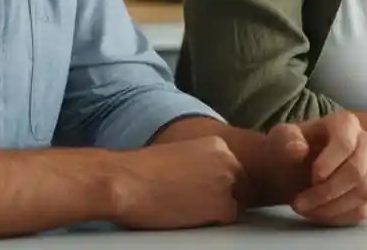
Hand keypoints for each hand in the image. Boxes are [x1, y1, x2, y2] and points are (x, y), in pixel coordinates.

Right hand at [109, 136, 246, 229]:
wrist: (125, 181)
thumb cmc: (141, 171)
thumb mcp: (181, 154)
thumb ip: (203, 163)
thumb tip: (207, 180)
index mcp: (218, 145)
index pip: (234, 170)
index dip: (218, 185)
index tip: (201, 191)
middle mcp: (229, 160)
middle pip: (240, 186)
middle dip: (223, 196)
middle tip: (194, 202)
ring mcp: (229, 182)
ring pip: (236, 203)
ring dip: (217, 209)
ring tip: (186, 208)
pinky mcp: (224, 206)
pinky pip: (227, 219)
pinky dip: (210, 222)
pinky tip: (187, 215)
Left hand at [276, 111, 366, 226]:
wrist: (294, 168)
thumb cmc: (291, 150)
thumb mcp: (281, 139)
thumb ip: (286, 139)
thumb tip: (298, 149)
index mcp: (346, 123)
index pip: (346, 143)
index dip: (328, 164)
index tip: (311, 178)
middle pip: (358, 170)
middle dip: (327, 192)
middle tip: (299, 202)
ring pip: (364, 192)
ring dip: (331, 208)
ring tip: (305, 210)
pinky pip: (365, 210)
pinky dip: (340, 218)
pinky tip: (319, 215)